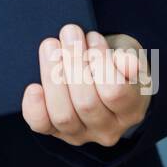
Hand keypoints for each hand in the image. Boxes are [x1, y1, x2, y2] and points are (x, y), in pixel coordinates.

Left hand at [22, 25, 150, 147]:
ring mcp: (80, 133)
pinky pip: (41, 125)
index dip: (101, 62)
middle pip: (86, 103)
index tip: (93, 37)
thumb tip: (127, 62)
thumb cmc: (115, 64)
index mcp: (131, 110)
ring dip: (53, 76)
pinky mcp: (55, 131)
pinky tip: (34, 87)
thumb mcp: (128, 55)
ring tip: (51, 45)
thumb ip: (128, 58)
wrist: (100, 79)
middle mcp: (107, 129)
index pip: (115, 93)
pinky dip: (35, 107)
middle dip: (74, 62)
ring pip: (63, 115)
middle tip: (69, 32)